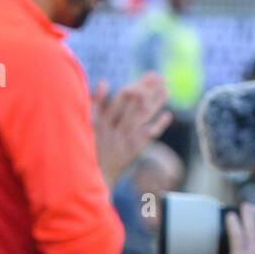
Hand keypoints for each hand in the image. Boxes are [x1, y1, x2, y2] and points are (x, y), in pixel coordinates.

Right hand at [92, 72, 171, 187]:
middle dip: (149, 91)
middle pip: (135, 106)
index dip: (137, 86)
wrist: (93, 177)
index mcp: (102, 122)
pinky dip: (157, 126)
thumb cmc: (89, 147)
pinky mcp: (132, 152)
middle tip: (161, 78)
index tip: (149, 76)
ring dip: (155, 104)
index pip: (121, 100)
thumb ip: (94, 103)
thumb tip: (103, 81)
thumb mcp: (86, 125)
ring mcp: (124, 142)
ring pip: (142, 119)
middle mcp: (114, 131)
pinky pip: (147, 137)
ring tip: (166, 90)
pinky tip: (167, 115)